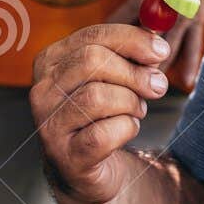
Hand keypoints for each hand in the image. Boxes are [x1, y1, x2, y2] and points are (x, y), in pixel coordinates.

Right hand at [29, 24, 171, 203]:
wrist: (86, 167)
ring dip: (131, 103)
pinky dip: (126, 129)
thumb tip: (156, 41)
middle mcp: (43, 90)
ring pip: (98, 97)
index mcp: (50, 61)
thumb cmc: (102, 113)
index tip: (161, 50)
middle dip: (134, 72)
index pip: (91, 36)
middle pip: (91, 62)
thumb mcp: (114, 77)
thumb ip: (132, 55)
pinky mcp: (66, 154)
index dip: (131, 39)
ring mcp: (49, 124)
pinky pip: (103, 134)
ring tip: (137, 110)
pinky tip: (127, 130)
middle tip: (157, 85)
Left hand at [85, 0, 203, 83]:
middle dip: (130, 61)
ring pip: (166, 50)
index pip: (121, 19)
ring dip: (155, 67)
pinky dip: (190, 64)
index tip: (94, 50)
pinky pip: (194, 46)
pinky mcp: (198, 20)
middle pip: (143, 43)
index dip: (107, 35)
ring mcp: (183, 18)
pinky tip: (187, 83)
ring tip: (143, 88)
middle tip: (117, 81)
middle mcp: (164, 11)